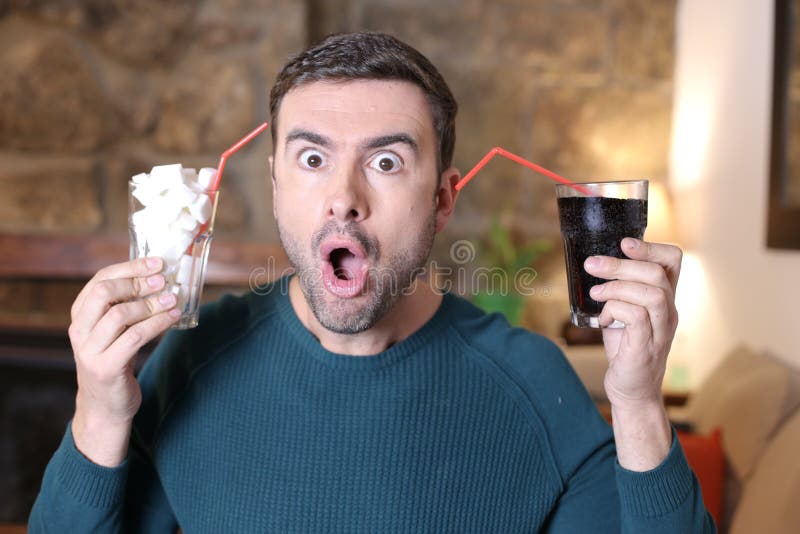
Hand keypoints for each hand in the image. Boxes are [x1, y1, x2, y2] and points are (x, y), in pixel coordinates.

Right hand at [68, 257, 179, 465]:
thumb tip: (160, 279)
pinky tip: (173, 317)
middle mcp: (79, 330)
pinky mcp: (105, 368)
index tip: (157, 262)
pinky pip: (134, 337)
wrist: (106, 406)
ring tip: (173, 299)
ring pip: (120, 314)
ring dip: (151, 304)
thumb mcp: (116, 331)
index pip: (100, 280)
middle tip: (164, 279)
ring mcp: (89, 350)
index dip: (129, 268)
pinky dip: (157, 323)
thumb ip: (127, 307)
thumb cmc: (116, 361)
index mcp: (80, 315)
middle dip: (137, 282)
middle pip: (104, 292)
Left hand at [584, 237, 681, 406]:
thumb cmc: (625, 348)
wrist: (632, 390)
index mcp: (664, 299)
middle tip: (592, 265)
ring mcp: (661, 331)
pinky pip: (637, 317)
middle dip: (621, 264)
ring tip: (596, 293)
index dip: (650, 247)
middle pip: (657, 274)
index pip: (673, 261)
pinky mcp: (646, 347)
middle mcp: (668, 312)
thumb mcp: (622, 313)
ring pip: (652, 293)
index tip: (624, 243)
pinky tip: (604, 319)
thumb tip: (594, 265)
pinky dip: (615, 310)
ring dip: (617, 287)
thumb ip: (617, 291)